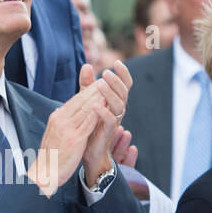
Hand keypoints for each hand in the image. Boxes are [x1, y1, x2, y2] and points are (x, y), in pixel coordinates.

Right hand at [27, 68, 103, 195]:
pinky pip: (88, 122)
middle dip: (94, 90)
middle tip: (107, 80)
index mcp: (57, 118)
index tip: (97, 84)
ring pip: (85, 108)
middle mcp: (60, 119)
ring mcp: (67, 128)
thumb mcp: (56, 135)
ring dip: (97, 97)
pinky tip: (105, 105)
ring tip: (109, 87)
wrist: (44, 173)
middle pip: (80, 100)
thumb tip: (67, 112)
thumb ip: (63, 122)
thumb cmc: (52, 157)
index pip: (74, 101)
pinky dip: (97, 111)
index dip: (87, 92)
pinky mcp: (74, 139)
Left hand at [80, 60, 133, 185]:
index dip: (123, 74)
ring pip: (119, 104)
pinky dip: (103, 112)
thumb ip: (88, 85)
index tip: (117, 62)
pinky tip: (95, 105)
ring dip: (110, 93)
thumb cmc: (90, 124)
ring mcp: (115, 120)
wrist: (87, 150)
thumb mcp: (87, 100)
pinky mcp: (108, 132)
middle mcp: (118, 109)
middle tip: (106, 72)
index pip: (124, 85)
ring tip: (100, 84)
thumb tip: (87, 65)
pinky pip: (110, 120)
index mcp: (115, 100)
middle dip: (116, 81)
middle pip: (124, 92)